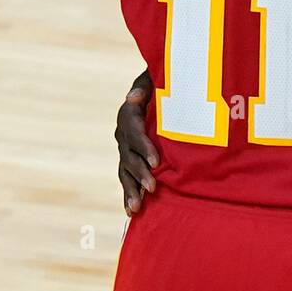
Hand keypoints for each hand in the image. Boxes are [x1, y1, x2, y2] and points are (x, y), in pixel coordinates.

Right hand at [115, 70, 157, 214]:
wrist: (166, 96)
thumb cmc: (168, 84)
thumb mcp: (159, 79)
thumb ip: (147, 84)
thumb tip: (133, 97)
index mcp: (130, 113)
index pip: (133, 130)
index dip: (143, 146)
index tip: (156, 162)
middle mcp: (123, 132)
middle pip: (128, 154)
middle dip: (140, 172)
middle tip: (153, 187)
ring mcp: (125, 149)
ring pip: (125, 170)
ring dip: (131, 189)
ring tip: (137, 207)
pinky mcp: (130, 160)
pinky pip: (127, 178)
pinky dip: (129, 194)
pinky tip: (132, 211)